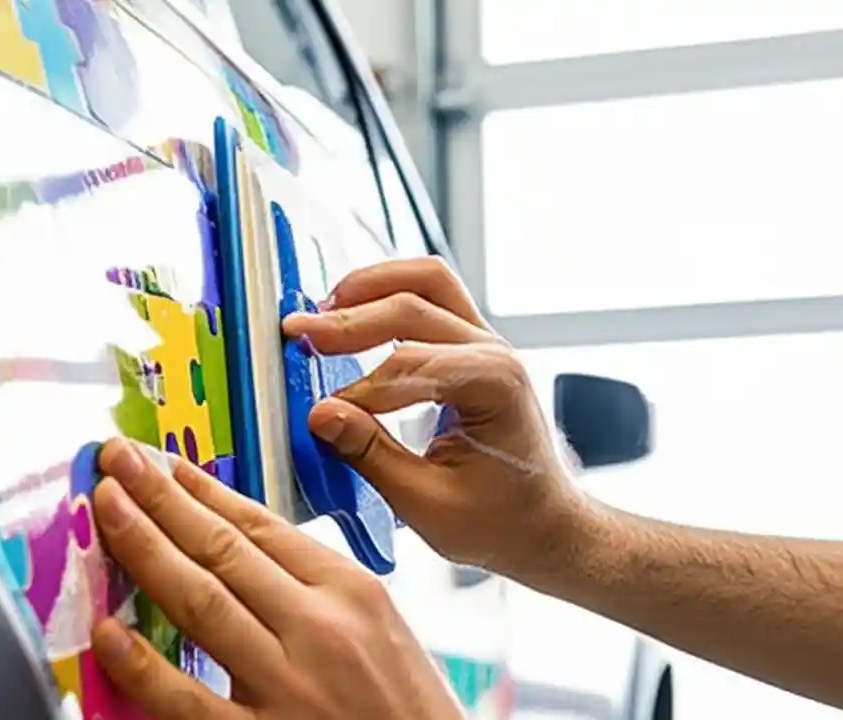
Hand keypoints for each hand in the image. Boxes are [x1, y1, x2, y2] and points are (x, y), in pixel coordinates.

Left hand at [89, 438, 462, 719]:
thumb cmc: (409, 710)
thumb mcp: (381, 628)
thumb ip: (316, 588)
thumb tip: (239, 548)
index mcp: (352, 592)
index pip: (261, 526)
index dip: (201, 490)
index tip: (162, 464)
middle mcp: (319, 630)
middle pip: (222, 548)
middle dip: (161, 497)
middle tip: (117, 460)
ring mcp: (287, 687)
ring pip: (200, 600)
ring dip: (145, 547)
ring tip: (107, 507)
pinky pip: (188, 701)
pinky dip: (143, 666)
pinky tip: (107, 632)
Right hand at [283, 258, 584, 577]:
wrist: (544, 526)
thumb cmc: (501, 521)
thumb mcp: (428, 504)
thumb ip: (372, 456)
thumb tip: (321, 417)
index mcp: (495, 386)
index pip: (409, 366)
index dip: (356, 389)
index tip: (319, 414)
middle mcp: (495, 352)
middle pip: (412, 305)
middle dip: (349, 320)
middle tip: (298, 335)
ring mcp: (486, 342)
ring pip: (426, 280)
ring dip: (370, 288)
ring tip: (322, 312)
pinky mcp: (471, 345)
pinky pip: (430, 296)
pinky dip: (387, 295)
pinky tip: (350, 316)